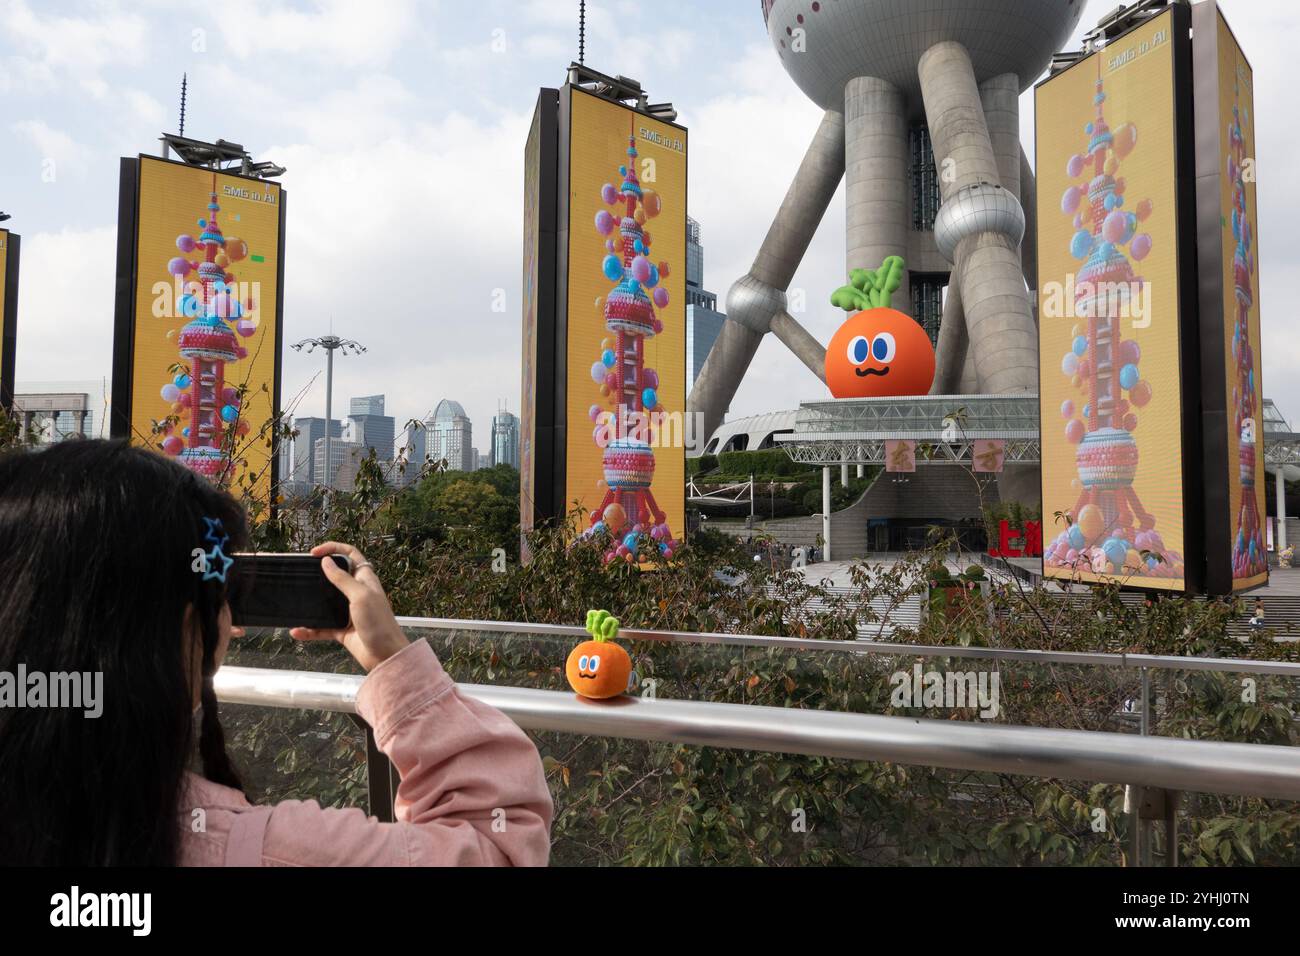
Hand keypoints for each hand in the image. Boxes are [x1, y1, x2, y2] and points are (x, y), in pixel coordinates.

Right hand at [289, 542, 409, 671]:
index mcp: (365, 580)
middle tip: (302, 574)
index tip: (315, 552)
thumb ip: (343, 579)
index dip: (334, 549)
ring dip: (311, 603)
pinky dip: (309, 629)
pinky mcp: (342, 629)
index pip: (351, 555)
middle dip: (319, 574)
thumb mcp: (360, 596)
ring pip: (325, 602)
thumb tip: (327, 562)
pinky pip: (321, 627)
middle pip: (335, 577)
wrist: (385, 656)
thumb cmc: (380, 624)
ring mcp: (348, 611)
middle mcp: (356, 593)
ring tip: (296, 601)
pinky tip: (297, 631)